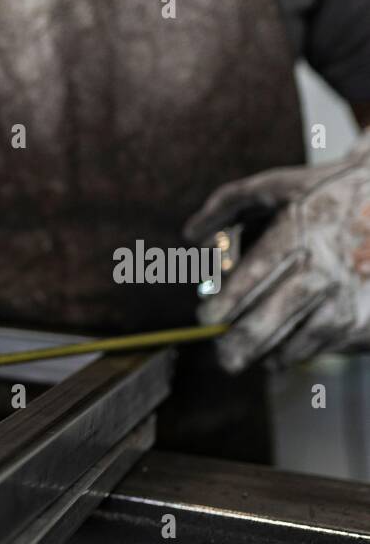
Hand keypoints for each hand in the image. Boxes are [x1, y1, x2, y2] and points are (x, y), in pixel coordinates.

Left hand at [186, 132, 369, 372]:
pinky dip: (297, 353)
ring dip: (265, 355)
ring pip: (293, 343)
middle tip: (222, 357)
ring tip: (247, 356)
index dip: (222, 307)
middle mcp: (323, 268)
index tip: (205, 319)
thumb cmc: (323, 194)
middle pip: (265, 323)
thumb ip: (227, 204)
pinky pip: (321, 347)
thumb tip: (190, 236)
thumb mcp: (277, 186)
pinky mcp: (364, 318)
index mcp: (296, 234)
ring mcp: (346, 296)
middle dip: (235, 346)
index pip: (250, 280)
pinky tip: (281, 350)